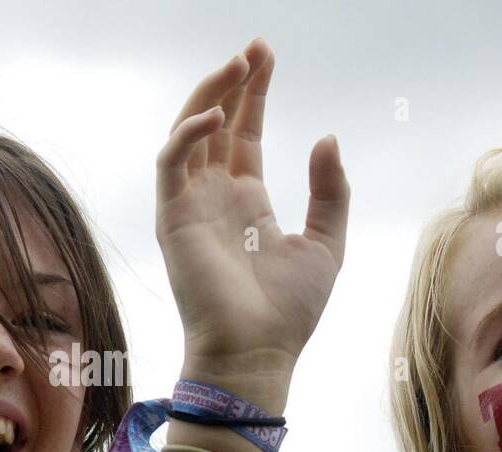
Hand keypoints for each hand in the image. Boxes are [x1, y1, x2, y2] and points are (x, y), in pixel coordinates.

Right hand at [156, 38, 349, 406]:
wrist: (256, 350)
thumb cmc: (290, 311)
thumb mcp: (326, 242)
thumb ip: (330, 191)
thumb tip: (327, 137)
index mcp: (248, 203)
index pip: (246, 134)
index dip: (254, 94)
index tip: (266, 56)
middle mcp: (216, 199)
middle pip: (217, 125)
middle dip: (232, 84)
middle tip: (253, 49)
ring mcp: (191, 206)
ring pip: (188, 134)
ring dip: (209, 96)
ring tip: (237, 65)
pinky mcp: (172, 218)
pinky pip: (171, 163)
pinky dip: (188, 134)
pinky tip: (217, 116)